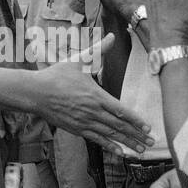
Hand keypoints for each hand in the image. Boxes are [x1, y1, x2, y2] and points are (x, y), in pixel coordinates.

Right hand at [31, 34, 151, 154]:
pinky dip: (109, 146)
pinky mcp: (76, 129)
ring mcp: (84, 122)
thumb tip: (111, 35)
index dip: (136, 120)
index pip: (121, 110)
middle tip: (151, 142)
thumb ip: (98, 50)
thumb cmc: (57, 75)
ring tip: (141, 150)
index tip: (148, 127)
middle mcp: (92, 111)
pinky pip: (96, 140)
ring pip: (110, 135)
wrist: (35, 93)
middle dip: (136, 135)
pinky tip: (120, 153)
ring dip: (127, 143)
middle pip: (119, 126)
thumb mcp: (80, 60)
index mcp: (96, 95)